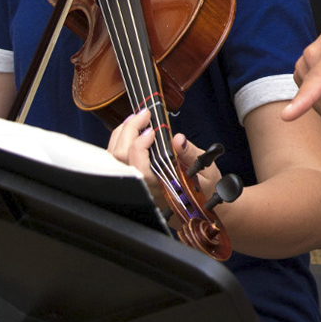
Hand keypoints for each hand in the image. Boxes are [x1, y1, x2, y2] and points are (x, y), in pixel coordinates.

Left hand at [106, 109, 221, 213]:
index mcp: (160, 189)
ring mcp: (134, 183)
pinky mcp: (132, 177)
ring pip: (113, 158)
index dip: (141, 144)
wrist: (200, 207)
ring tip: (136, 119)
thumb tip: (178, 139)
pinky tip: (131, 131)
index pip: (139, 167)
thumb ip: (190, 154)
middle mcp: (142, 187)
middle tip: (144, 114)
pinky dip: (119, 141)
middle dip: (129, 130)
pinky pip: (115, 159)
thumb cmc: (204, 190)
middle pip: (120, 158)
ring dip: (122, 133)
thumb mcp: (206, 172)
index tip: (153, 129)